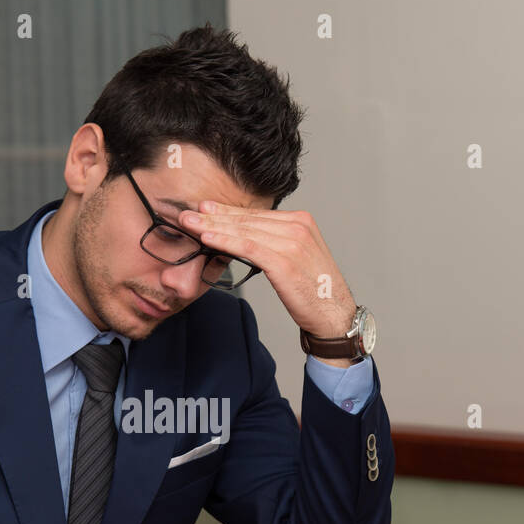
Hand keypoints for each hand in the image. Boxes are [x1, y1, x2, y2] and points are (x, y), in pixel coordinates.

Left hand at [178, 202, 357, 349]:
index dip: (228, 211)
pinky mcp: (284, 262)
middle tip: (188, 212)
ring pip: (244, 231)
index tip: (205, 209)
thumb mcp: (296, 258)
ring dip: (213, 227)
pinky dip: (224, 241)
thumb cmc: (314, 290)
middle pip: (247, 219)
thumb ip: (275, 244)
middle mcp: (297, 227)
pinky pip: (247, 247)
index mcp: (301, 221)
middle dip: (214, 216)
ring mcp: (292, 243)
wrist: (334, 314)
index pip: (256, 214)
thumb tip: (245, 240)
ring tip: (189, 223)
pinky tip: (207, 239)